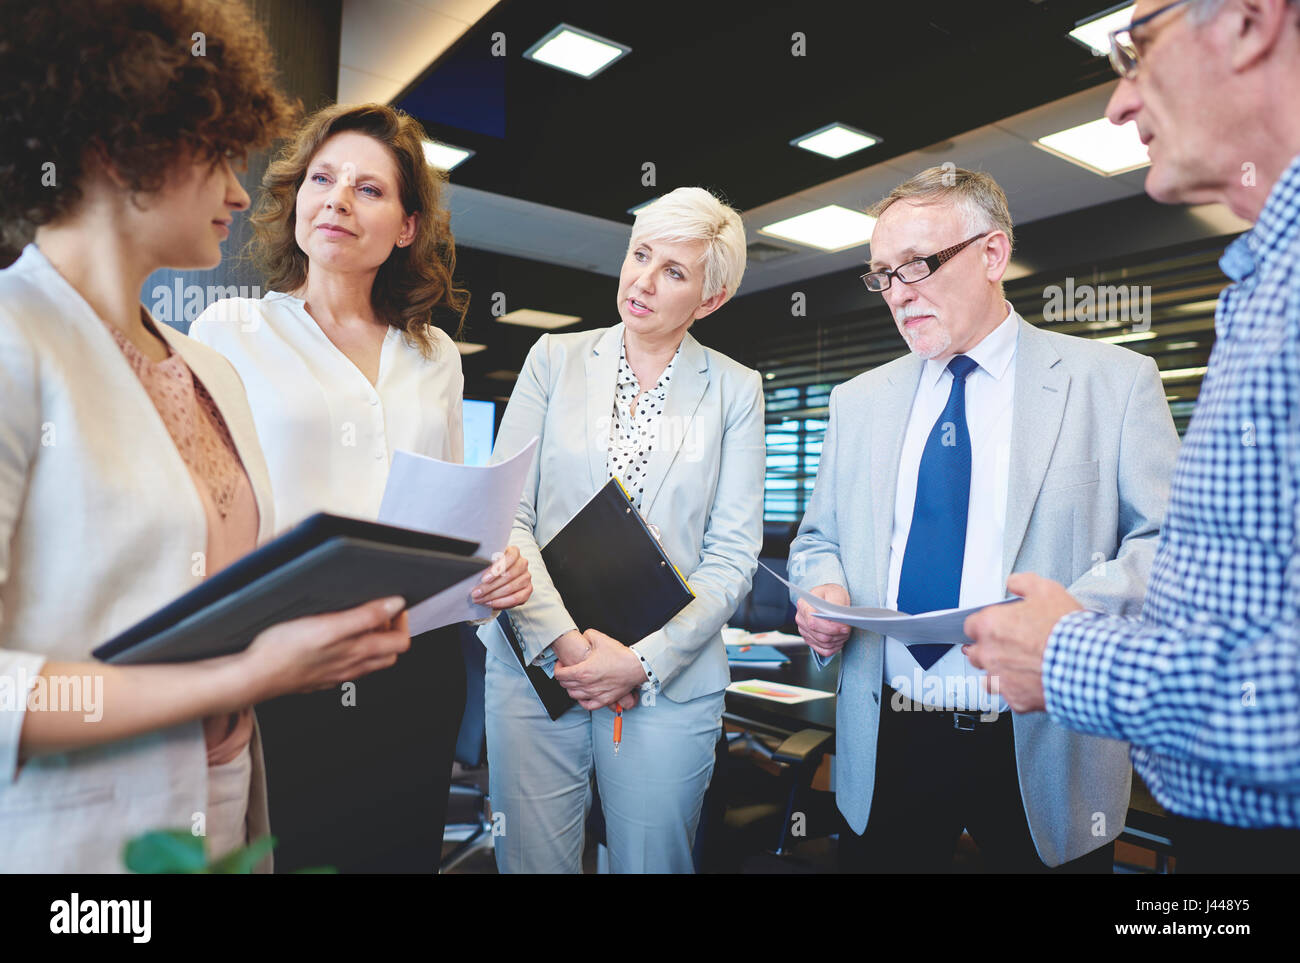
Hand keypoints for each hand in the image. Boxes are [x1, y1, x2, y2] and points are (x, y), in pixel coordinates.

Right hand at [241, 596, 411, 701]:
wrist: (252, 676)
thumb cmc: (285, 651)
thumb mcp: (329, 626)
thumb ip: (365, 616)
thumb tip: (395, 605)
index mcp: (358, 654)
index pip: (400, 643)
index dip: (401, 621)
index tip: (392, 605)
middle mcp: (351, 668)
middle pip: (387, 653)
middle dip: (388, 631)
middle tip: (376, 611)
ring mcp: (335, 675)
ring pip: (366, 661)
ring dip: (368, 641)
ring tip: (354, 621)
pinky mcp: (318, 678)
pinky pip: (344, 667)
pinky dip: (347, 652)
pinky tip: (331, 641)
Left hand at [472, 545, 531, 609]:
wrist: (497, 577)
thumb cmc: (491, 567)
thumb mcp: (487, 561)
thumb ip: (484, 562)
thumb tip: (474, 569)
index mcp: (514, 552)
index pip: (510, 557)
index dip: (497, 569)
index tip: (484, 579)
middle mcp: (522, 563)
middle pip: (509, 575)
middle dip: (490, 586)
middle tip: (476, 593)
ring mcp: (526, 577)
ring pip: (511, 588)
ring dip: (493, 595)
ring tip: (480, 599)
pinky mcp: (528, 590)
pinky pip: (516, 598)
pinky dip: (501, 602)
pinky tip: (490, 603)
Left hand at [553, 629, 647, 710]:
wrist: (636, 666)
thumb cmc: (619, 654)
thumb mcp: (599, 638)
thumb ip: (587, 635)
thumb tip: (583, 636)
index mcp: (582, 671)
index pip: (560, 675)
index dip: (558, 668)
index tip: (562, 663)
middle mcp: (586, 685)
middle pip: (565, 685)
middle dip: (563, 676)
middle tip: (568, 670)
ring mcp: (595, 694)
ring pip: (574, 695)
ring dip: (571, 687)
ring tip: (576, 680)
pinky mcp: (604, 700)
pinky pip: (587, 705)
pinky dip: (582, 701)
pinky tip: (584, 694)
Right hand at [795, 584, 851, 657]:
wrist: (828, 598)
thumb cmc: (831, 594)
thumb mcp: (836, 593)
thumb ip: (837, 605)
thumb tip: (840, 622)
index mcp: (804, 605)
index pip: (814, 622)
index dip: (830, 628)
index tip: (845, 628)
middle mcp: (801, 619)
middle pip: (819, 635)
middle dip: (837, 635)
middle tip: (848, 629)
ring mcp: (804, 630)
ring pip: (822, 644)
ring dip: (837, 641)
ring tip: (845, 633)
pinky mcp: (809, 639)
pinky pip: (822, 651)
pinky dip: (834, 648)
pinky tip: (839, 640)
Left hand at [962, 573, 1082, 713]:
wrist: (1087, 662)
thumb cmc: (1065, 629)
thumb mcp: (1046, 590)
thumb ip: (1023, 583)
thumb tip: (1014, 583)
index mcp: (990, 625)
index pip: (970, 626)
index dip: (983, 626)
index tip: (994, 627)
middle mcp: (988, 653)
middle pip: (974, 652)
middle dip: (987, 649)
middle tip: (1007, 647)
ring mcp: (1000, 679)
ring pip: (988, 677)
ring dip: (999, 672)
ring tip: (1019, 667)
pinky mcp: (1015, 699)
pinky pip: (1009, 696)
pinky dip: (1019, 691)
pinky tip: (1032, 682)